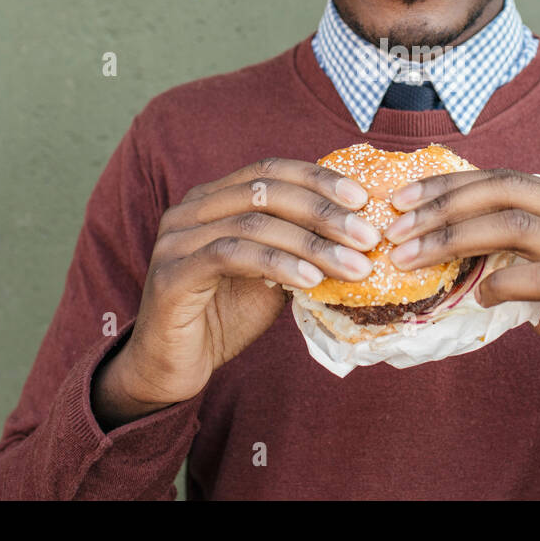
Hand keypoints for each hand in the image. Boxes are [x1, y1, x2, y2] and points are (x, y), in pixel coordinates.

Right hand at [91, 158, 381, 429]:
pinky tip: (312, 280)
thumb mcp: (270, 277)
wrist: (171, 369)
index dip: (318, 179)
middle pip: (265, 190)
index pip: (270, 171)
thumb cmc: (223, 318)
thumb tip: (355, 234)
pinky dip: (278, 264)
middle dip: (324, 211)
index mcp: (212, 199)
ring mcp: (176, 240)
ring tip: (354, 265)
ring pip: (254, 223)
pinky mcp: (171, 275)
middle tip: (368, 235)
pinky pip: (232, 256)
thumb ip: (297, 249)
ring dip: (312, 243)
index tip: (362, 198)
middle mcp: (189, 210)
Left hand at [384, 170, 539, 422]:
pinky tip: (480, 297)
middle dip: (445, 206)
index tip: (403, 199)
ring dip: (456, 241)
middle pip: (509, 192)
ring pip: (520, 227)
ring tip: (414, 259)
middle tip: (398, 229)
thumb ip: (513, 244)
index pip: (507, 178)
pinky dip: (501, 283)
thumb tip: (438, 230)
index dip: (451, 184)